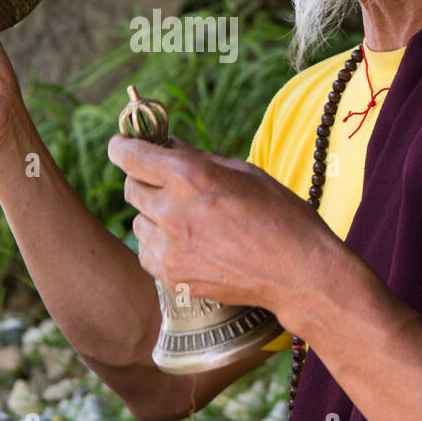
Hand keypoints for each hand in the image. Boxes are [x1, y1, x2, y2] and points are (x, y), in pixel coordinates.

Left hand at [106, 132, 344, 329]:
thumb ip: (197, 158)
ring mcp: (168, 248)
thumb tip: (168, 144)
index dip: (123, 147)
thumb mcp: (243, 172)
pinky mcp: (170, 276)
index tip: (124, 145)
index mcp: (189, 176)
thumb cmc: (280, 216)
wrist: (298, 274)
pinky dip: (159, 245)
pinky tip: (189, 244)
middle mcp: (171, 211)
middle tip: (170, 183)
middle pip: (130, 187)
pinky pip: (146, 251)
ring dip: (154, 215)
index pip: (128, 155)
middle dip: (145, 180)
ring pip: (137, 221)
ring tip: (188, 219)